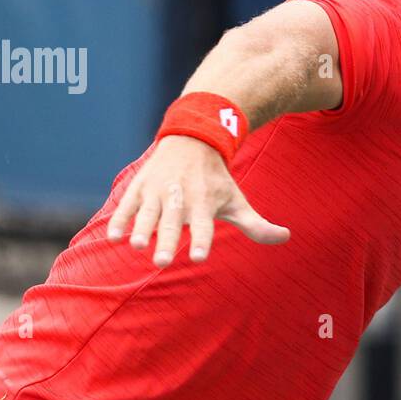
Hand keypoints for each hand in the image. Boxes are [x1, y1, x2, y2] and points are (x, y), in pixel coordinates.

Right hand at [106, 135, 289, 265]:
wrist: (193, 138)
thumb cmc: (217, 180)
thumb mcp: (238, 199)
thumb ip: (257, 225)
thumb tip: (286, 237)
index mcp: (205, 203)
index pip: (204, 226)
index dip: (200, 241)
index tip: (197, 258)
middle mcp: (181, 197)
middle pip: (173, 222)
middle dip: (166, 240)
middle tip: (160, 261)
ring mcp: (158, 191)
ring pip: (148, 213)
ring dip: (141, 229)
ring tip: (136, 246)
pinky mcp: (140, 186)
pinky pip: (128, 204)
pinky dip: (120, 219)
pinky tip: (114, 237)